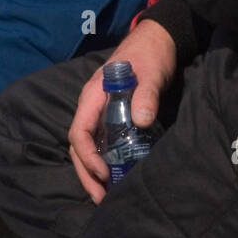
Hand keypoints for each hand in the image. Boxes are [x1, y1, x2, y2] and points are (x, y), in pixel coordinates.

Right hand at [68, 19, 176, 203]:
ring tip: (106, 194)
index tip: (104, 173)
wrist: (159, 39)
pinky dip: (104, 160)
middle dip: (86, 173)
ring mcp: (101, 110)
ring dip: (93, 170)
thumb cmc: (151, 54)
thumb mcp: (151, 72)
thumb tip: (141, 121)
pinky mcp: (113, 114)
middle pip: (79, 145)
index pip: (78, 131)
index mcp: (94, 94)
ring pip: (88, 145)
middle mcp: (92, 105)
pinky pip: (101, 140)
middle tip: (100, 198)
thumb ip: (146, 94)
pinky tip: (116, 174)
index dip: (86, 156)